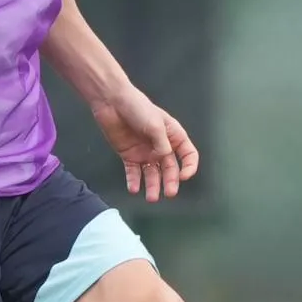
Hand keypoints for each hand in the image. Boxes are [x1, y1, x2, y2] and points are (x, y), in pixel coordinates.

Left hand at [90, 89, 200, 204]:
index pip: (188, 155)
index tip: (184, 176)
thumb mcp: (156, 124)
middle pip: (170, 168)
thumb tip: (165, 158)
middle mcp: (161, 146)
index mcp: (173, 136)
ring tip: (151, 198)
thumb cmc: (138, 108)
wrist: (112, 103)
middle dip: (170, 182)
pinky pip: (133, 172)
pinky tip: (134, 189)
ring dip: (153, 186)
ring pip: (152, 174)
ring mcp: (145, 152)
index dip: (189, 167)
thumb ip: (162, 144)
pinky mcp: (129, 156)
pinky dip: (134, 181)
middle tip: (169, 193)